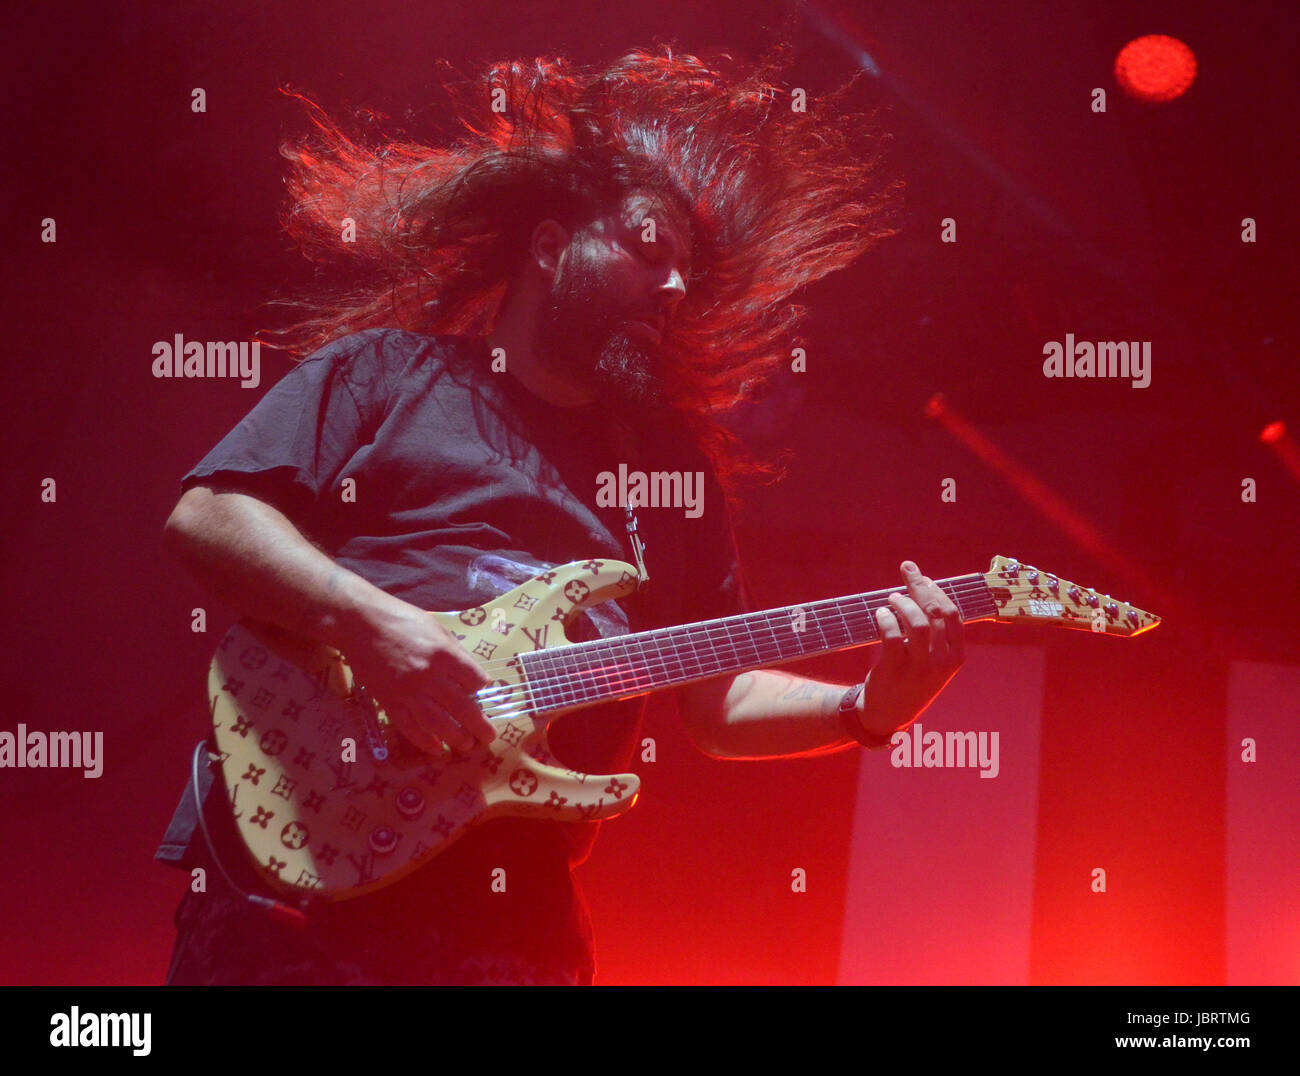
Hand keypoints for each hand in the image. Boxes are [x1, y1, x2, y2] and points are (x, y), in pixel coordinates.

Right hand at [339, 597, 494, 754]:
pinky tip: (436, 748)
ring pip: (437, 722)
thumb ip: (455, 652)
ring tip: (467, 745)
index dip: (481, 685)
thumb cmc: (401, 620)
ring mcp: (407, 691)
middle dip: (478, 725)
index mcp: (443, 653)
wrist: (359, 623)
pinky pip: (409, 726)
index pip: (474, 679)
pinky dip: (424, 740)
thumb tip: (473, 675)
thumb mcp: (436, 628)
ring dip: (455, 738)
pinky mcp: (389, 701)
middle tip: (488, 736)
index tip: (481, 688)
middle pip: (461, 706)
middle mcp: (428, 676)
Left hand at [859, 560, 964, 737]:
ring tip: (892, 598)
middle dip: (920, 586)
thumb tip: (923, 588)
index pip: (953, 615)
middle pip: (936, 613)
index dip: (937, 591)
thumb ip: (935, 633)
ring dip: (903, 604)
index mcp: (955, 657)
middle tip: (907, 571)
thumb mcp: (933, 661)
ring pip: (918, 623)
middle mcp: (941, 662)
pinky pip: (892, 636)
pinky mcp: (894, 670)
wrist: (887, 715)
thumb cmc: (911, 679)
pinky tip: (881, 613)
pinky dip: (885, 619)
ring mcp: (919, 668)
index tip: (924, 577)